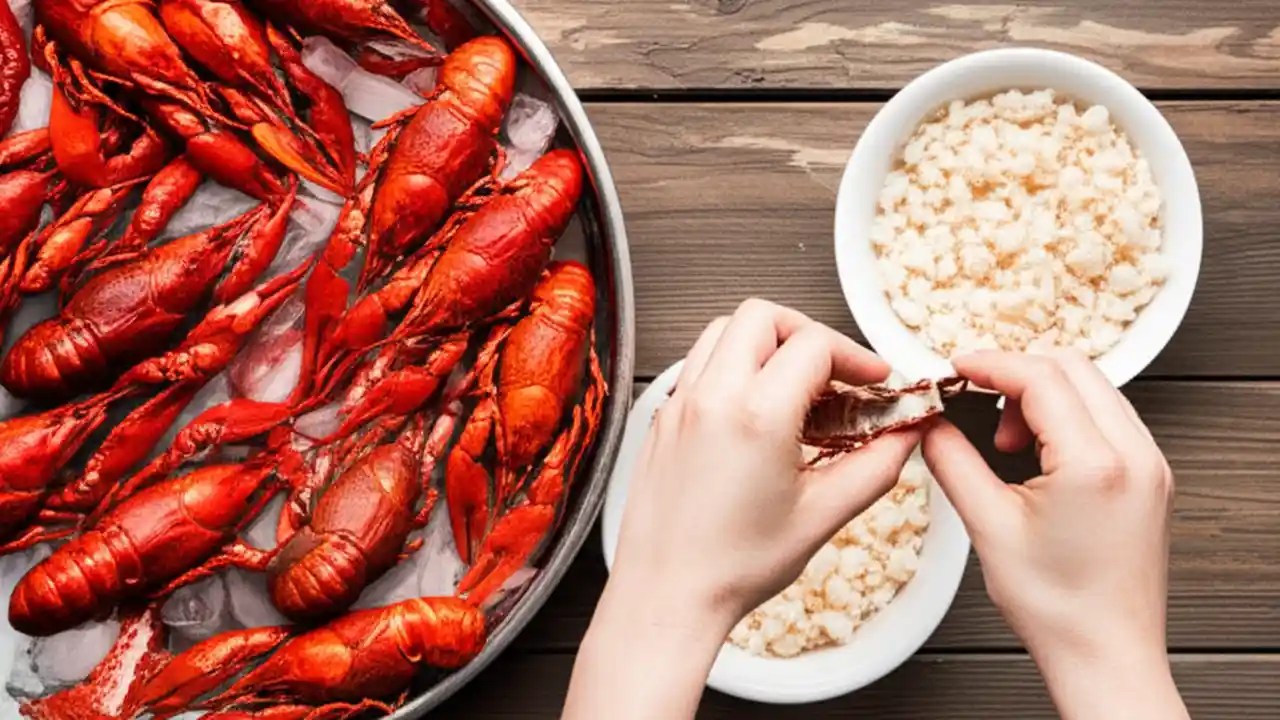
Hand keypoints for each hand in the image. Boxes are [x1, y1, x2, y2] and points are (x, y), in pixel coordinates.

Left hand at [613, 299, 922, 625]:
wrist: (667, 595)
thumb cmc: (733, 566)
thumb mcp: (823, 516)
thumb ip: (875, 467)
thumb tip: (905, 435)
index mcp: (755, 414)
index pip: (814, 344)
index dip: (856, 356)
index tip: (873, 381)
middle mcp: (711, 397)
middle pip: (763, 316)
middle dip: (807, 333)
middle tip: (834, 373)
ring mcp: (679, 404)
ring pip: (724, 332)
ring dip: (766, 344)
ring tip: (795, 389)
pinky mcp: (662, 419)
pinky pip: (699, 365)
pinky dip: (733, 367)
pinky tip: (756, 412)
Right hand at [923, 350, 1186, 719]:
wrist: (1105, 655)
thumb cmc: (1057, 607)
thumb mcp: (987, 527)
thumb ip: (953, 462)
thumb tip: (931, 425)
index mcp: (1095, 464)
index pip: (1041, 377)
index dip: (990, 364)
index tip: (957, 369)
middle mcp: (1135, 456)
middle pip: (1074, 368)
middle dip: (1017, 375)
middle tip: (977, 403)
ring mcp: (1151, 465)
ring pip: (1094, 388)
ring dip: (1044, 396)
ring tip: (1008, 443)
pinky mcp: (1152, 478)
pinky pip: (1110, 417)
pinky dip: (1068, 417)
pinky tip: (1039, 454)